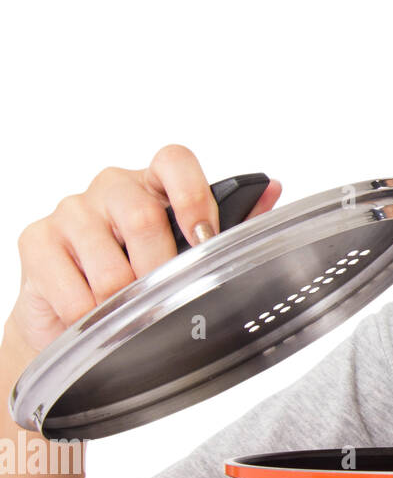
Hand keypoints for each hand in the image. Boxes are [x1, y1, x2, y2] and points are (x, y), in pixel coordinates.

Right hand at [7, 144, 281, 358]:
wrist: (75, 315)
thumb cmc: (139, 272)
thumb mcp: (188, 249)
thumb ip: (233, 220)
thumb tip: (272, 189)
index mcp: (153, 183)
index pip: (174, 160)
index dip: (193, 196)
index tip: (204, 237)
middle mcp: (112, 187)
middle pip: (142, 217)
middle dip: (160, 270)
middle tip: (165, 297)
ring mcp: (71, 211)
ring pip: (108, 263)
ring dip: (125, 302)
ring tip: (128, 313)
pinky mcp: (36, 240)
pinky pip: (71, 288)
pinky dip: (90, 315)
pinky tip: (93, 317)